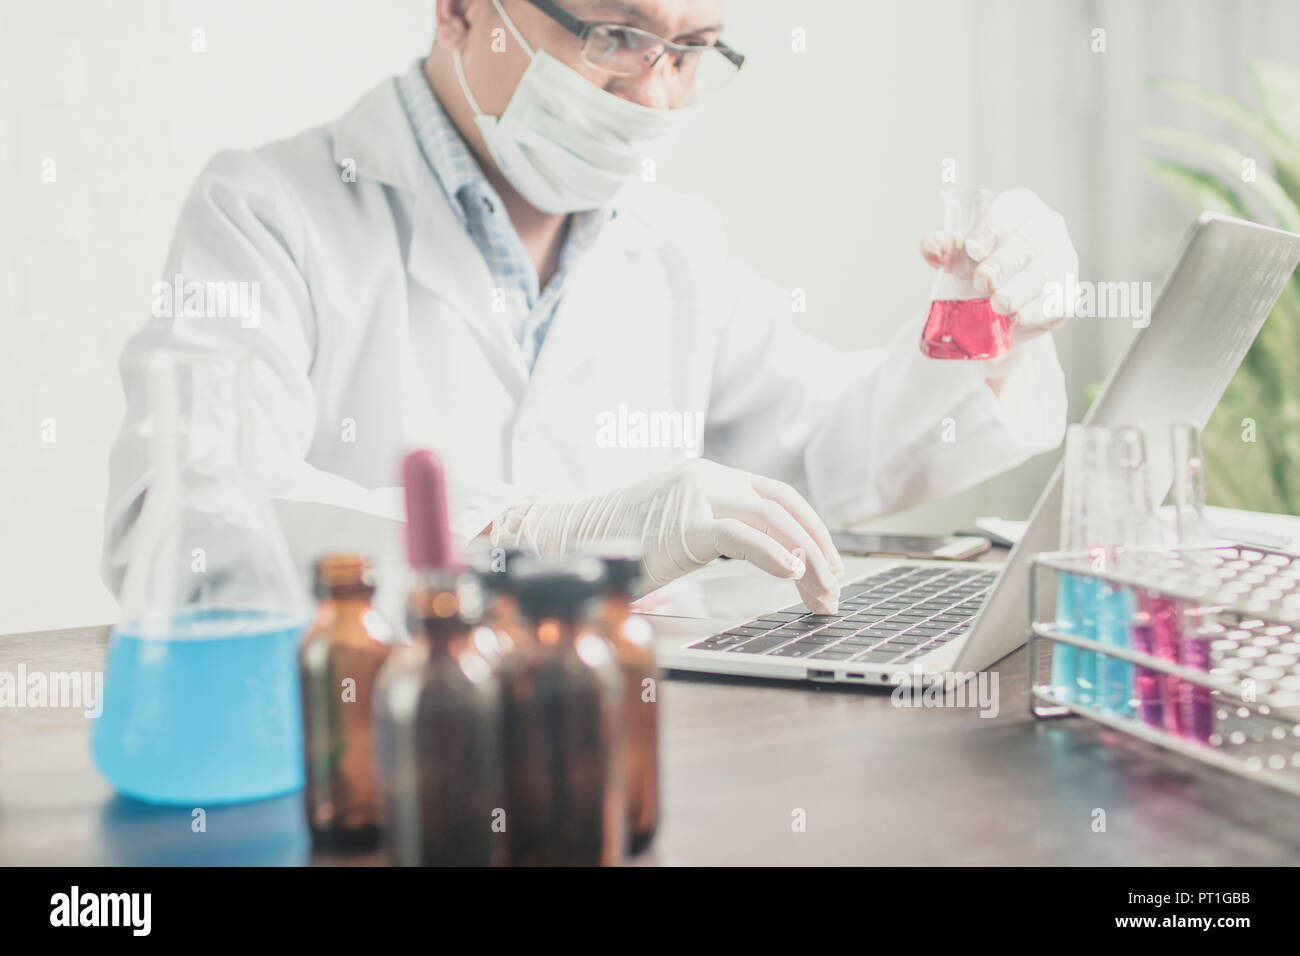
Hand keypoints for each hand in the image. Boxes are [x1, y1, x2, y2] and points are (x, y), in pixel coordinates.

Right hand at [489, 458, 844, 612]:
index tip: (830, 566)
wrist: (570, 537)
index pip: (781, 497)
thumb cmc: (623, 542)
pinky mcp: (685, 523)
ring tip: (823, 592)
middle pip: (785, 509)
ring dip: (808, 560)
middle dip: (820, 550)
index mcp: (712, 476)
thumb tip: (772, 557)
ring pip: (774, 521)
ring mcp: (697, 496)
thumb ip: (722, 531)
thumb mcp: (681, 527)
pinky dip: (774, 554)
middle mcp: (710, 477)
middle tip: (835, 589)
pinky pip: (742, 536)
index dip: (813, 530)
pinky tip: (793, 573)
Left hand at [920, 188, 1078, 347]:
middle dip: (1004, 262)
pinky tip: (1016, 320)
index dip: (990, 229)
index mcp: (1020, 209)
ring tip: (999, 305)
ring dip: (1019, 291)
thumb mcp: (962, 253)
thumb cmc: (984, 263)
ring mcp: (1061, 262)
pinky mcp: (1065, 294)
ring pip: (1043, 274)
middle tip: (983, 281)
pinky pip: (1054, 302)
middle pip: (1028, 243)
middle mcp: (1046, 230)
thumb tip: (930, 245)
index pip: (1009, 212)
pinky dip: (1033, 312)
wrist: (1004, 302)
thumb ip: (946, 247)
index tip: (972, 249)